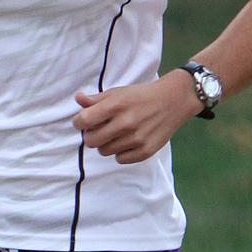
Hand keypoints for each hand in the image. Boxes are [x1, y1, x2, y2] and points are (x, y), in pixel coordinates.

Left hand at [71, 73, 199, 163]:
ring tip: (116, 134)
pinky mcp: (145, 151)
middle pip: (91, 141)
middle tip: (99, 130)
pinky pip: (120, 159)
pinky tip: (127, 142)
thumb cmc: (141, 96)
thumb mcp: (118, 93)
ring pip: (104, 151)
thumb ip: (96, 99)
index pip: (84, 121)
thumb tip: (78, 99)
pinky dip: (120, 152)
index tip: (83, 122)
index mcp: (116, 105)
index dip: (79, 123)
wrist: (173, 101)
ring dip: (106, 144)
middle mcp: (126, 123)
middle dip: (90, 135)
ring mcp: (136, 139)